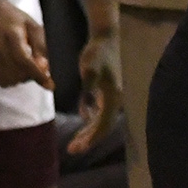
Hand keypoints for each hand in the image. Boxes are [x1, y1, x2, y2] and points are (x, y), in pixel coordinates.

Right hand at [0, 0, 53, 88]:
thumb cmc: (15, 20)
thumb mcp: (34, 27)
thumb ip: (41, 47)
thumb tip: (46, 68)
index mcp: (11, 33)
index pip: (23, 59)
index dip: (37, 74)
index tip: (51, 85)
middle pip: (17, 73)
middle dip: (32, 75)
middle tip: (38, 66)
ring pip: (10, 80)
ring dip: (22, 79)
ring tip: (25, 66)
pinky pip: (2, 81)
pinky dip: (12, 80)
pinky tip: (15, 68)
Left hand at [69, 32, 122, 153]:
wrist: (104, 38)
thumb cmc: (97, 52)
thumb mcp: (89, 68)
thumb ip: (87, 88)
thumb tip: (86, 110)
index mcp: (114, 99)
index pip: (103, 126)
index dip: (90, 139)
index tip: (77, 148)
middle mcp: (115, 100)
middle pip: (102, 127)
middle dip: (88, 139)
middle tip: (72, 150)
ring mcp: (111, 95)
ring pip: (101, 119)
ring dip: (88, 130)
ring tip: (74, 141)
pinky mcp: (106, 90)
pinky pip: (99, 109)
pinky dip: (90, 117)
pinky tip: (82, 118)